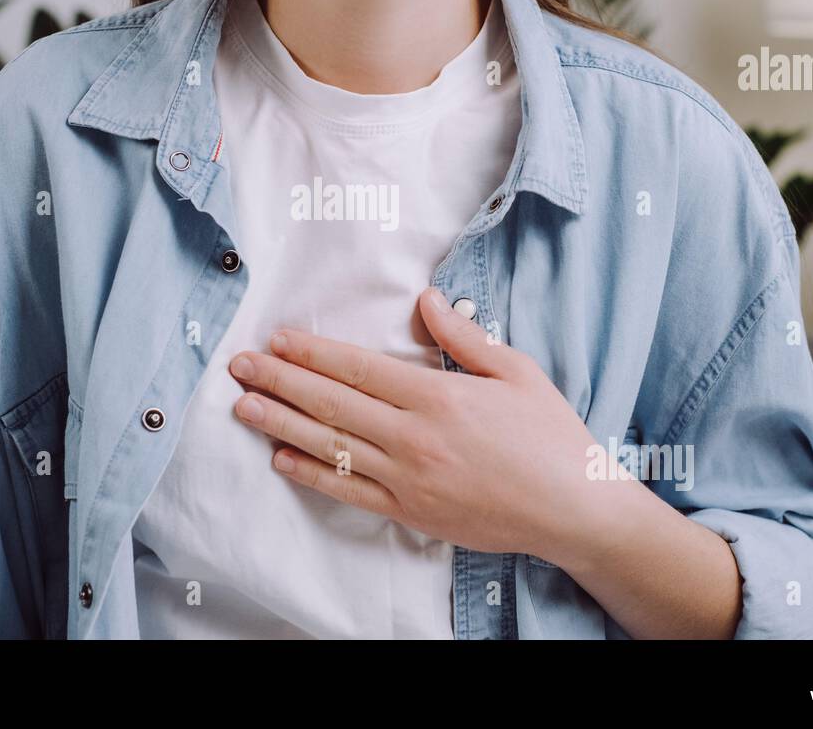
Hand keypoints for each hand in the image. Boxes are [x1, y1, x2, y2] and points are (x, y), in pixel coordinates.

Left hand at [226, 286, 610, 563]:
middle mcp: (414, 437)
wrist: (573, 508)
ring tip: (244, 408)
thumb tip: (427, 300)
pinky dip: (312, 474)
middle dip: (281, 382)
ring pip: (331, 446)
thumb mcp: (515, 372)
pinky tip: (282, 458)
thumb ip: (463, 338)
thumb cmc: (549, 435)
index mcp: (438, 396)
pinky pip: (350, 491)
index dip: (312, 353)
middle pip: (332, 403)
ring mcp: (409, 478)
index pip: (358, 369)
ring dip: (283, 424)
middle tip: (240, 366)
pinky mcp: (410, 512)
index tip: (277, 340)